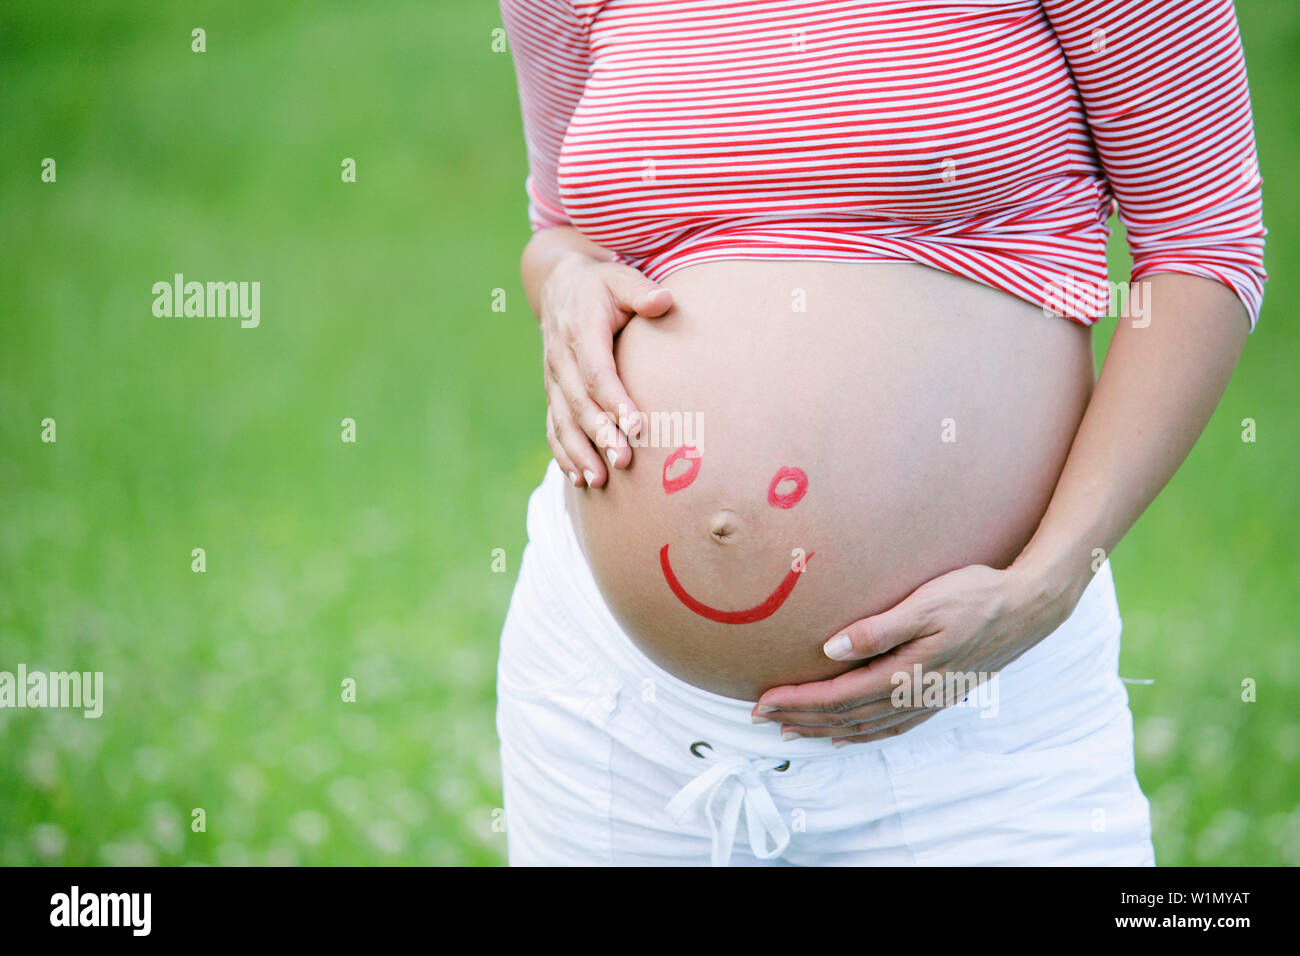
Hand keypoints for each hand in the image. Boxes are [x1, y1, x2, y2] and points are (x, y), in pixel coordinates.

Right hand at [538, 252, 672, 487]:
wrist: (558, 286)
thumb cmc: (600, 286)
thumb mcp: (620, 278)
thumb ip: (641, 291)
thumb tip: (664, 301)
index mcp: (579, 331)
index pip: (597, 372)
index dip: (614, 400)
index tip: (636, 426)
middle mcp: (561, 359)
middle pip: (580, 403)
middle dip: (600, 435)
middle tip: (624, 462)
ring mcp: (553, 379)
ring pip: (563, 421)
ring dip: (579, 452)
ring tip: (600, 480)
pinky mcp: (552, 393)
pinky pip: (553, 427)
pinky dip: (564, 454)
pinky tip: (580, 478)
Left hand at [751, 563, 1082, 744]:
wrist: (1027, 608)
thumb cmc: (975, 596)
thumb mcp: (926, 603)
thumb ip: (878, 629)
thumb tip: (831, 649)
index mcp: (905, 672)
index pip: (837, 695)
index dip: (797, 701)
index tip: (761, 701)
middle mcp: (913, 694)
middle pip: (844, 716)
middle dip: (800, 718)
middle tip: (759, 717)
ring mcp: (926, 700)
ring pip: (864, 726)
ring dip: (824, 730)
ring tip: (791, 729)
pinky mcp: (936, 696)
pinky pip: (889, 727)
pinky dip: (861, 735)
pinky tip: (845, 735)